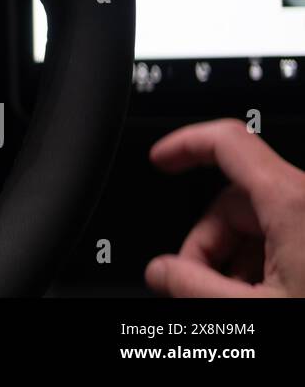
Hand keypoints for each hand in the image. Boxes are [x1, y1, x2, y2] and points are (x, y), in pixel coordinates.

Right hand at [145, 118, 304, 296]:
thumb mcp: (252, 309)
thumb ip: (192, 285)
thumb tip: (160, 271)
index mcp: (293, 202)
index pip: (227, 142)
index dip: (185, 144)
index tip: (161, 160)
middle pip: (237, 200)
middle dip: (208, 242)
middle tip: (195, 285)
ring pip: (262, 223)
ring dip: (237, 258)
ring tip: (235, 301)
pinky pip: (289, 238)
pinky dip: (267, 263)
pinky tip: (264, 298)